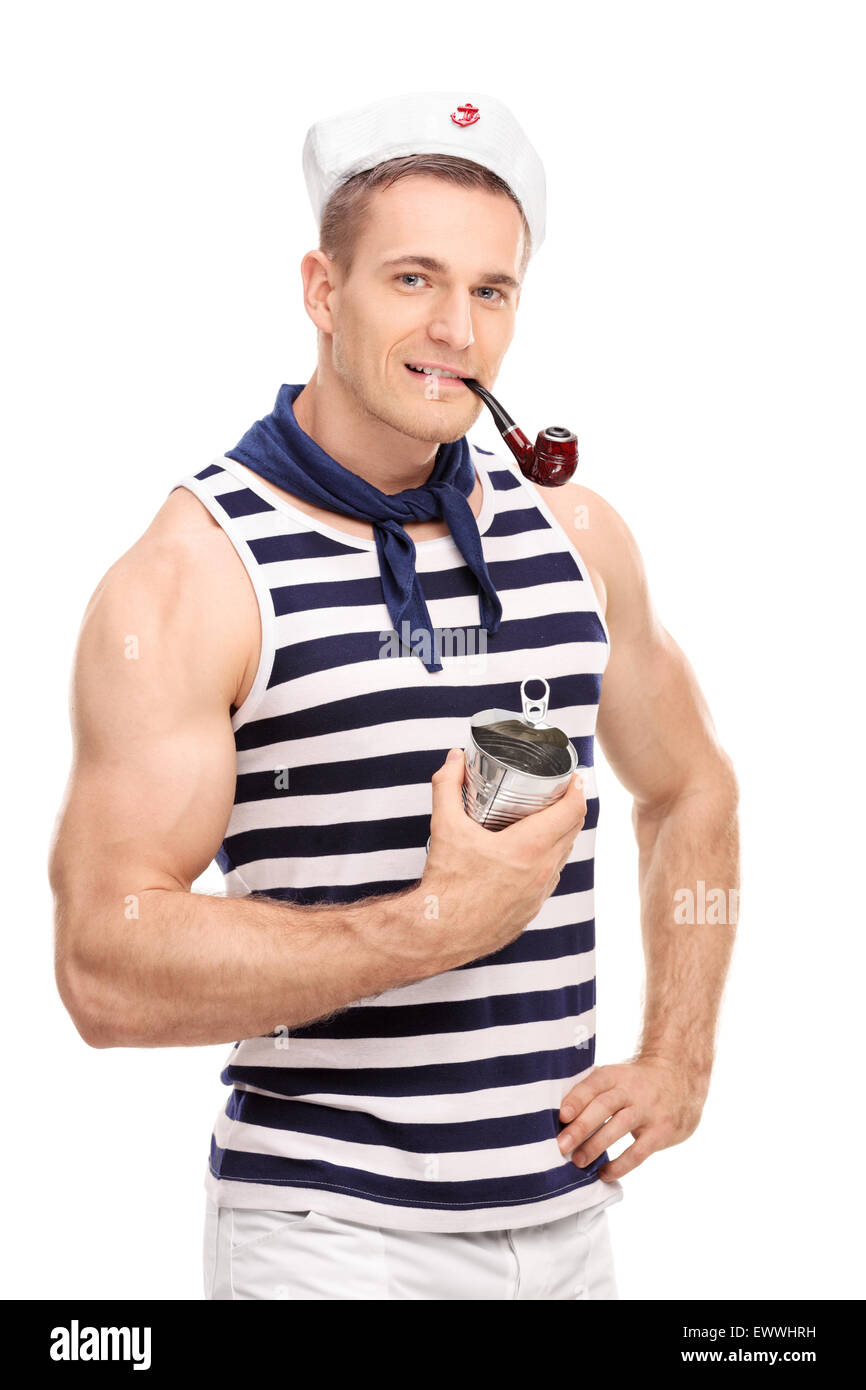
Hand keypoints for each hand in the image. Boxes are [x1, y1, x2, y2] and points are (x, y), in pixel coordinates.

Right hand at [423, 749, 586, 970]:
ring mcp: (539, 894)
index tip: (573, 778)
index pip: (571, 812)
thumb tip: (454, 759)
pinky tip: (528, 854)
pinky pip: (549, 878)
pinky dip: (546, 860)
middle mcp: (542, 872)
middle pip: (572, 831)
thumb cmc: (446, 884)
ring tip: (544, 819)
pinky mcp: (531, 910)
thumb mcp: (446, 827)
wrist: (439, 932)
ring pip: (562, 856)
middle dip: (569, 808)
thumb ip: (448, 786)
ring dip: (559, 835)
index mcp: (529, 848)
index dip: (577, 790)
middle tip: (557, 792)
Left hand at [557, 1056, 708, 1180]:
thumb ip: (591, 1090)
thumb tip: (556, 1114)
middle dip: (581, 1127)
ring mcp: (649, 1110)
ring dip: (596, 1146)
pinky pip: (639, 1151)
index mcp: (616, 1074)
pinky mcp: (661, 1131)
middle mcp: (632, 1089)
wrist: (681, 1079)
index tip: (560, 1116)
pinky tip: (605, 1173)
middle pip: (604, 1105)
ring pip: (619, 1127)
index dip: (577, 1099)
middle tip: (561, 1146)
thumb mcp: (616, 1077)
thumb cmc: (636, 1083)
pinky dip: (621, 1164)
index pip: (594, 1084)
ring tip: (578, 1162)